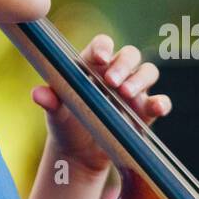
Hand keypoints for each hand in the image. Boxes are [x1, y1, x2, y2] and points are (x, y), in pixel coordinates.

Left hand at [31, 33, 172, 174]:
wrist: (79, 154)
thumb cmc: (66, 123)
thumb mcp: (55, 113)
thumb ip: (50, 101)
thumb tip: (38, 94)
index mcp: (92, 65)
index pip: (102, 45)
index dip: (104, 47)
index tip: (100, 58)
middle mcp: (116, 73)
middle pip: (130, 55)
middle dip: (123, 65)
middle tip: (112, 82)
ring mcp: (133, 91)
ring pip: (148, 71)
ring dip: (140, 80)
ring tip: (126, 94)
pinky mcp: (145, 111)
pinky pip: (160, 101)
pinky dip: (161, 102)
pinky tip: (155, 108)